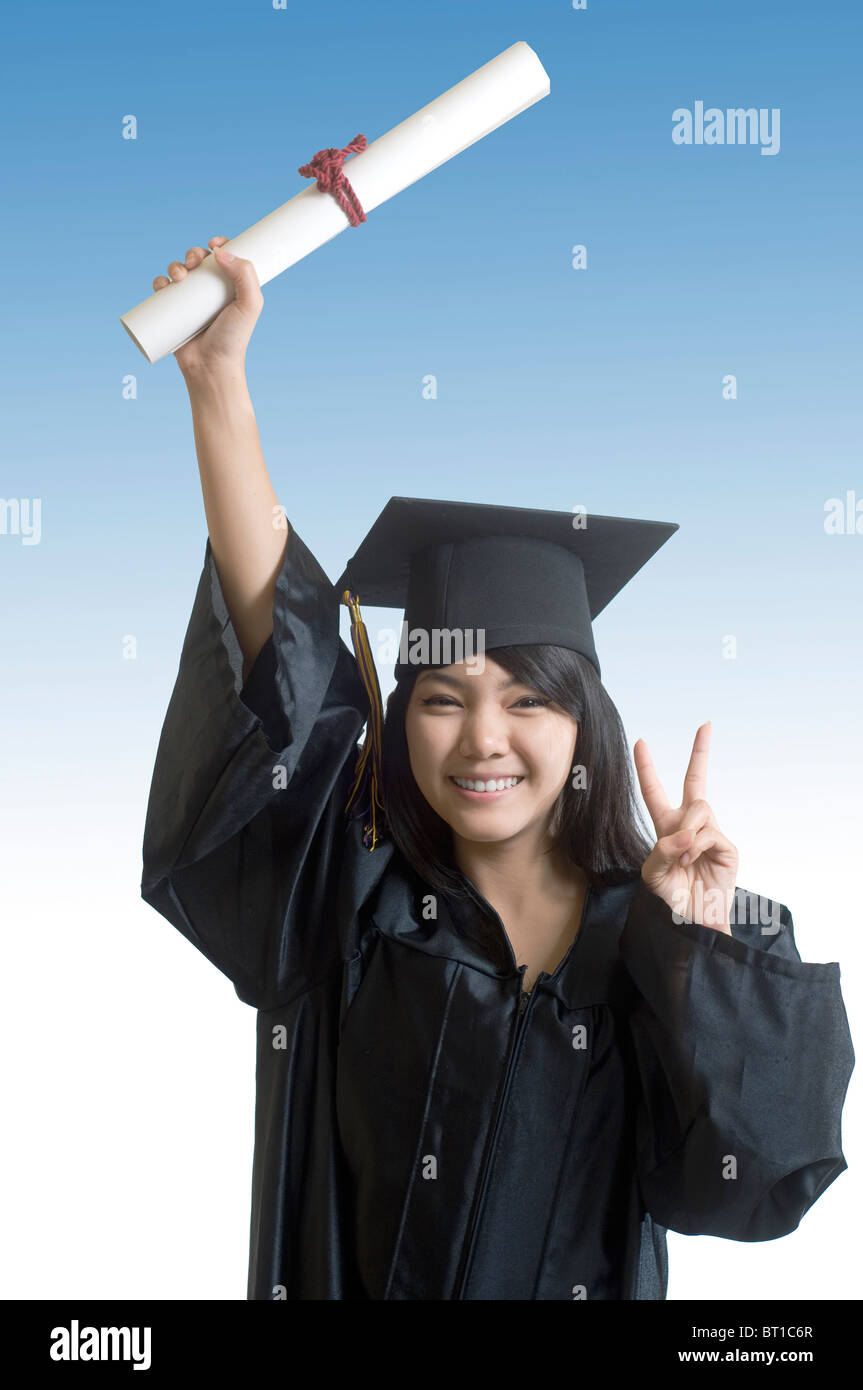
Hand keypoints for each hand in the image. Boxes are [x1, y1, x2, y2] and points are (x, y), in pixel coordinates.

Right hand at [152, 235, 263, 378]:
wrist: (211, 367)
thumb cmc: (234, 339)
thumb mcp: (249, 305)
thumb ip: (246, 276)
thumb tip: (221, 252)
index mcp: (231, 287)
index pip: (225, 258)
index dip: (220, 245)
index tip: (215, 244)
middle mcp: (210, 292)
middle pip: (199, 261)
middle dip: (193, 253)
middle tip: (194, 262)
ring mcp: (191, 302)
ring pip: (179, 272)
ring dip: (175, 265)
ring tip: (178, 277)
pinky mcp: (173, 313)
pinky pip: (162, 291)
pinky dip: (160, 282)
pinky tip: (163, 284)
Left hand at [633, 722, 738, 933]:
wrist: (693, 921)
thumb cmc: (671, 897)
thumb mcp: (652, 873)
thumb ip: (661, 849)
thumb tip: (687, 834)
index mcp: (666, 827)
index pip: (654, 792)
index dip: (646, 768)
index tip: (640, 742)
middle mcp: (689, 825)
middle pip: (696, 780)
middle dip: (700, 752)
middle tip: (705, 726)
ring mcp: (710, 833)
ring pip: (699, 808)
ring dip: (686, 830)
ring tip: (683, 856)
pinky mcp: (727, 846)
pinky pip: (709, 831)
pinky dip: (697, 845)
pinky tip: (693, 860)